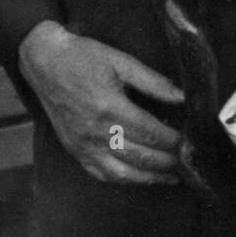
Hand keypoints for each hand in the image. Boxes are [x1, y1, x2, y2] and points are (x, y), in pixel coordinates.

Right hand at [18, 21, 183, 184]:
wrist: (44, 61)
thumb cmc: (82, 57)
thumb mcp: (122, 62)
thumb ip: (154, 82)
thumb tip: (182, 97)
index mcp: (110, 108)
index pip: (151, 133)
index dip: (174, 141)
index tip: (191, 143)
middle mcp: (96, 132)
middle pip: (141, 156)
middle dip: (168, 162)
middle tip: (189, 163)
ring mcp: (83, 145)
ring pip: (123, 172)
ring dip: (149, 177)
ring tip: (171, 176)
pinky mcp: (75, 150)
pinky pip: (101, 174)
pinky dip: (123, 179)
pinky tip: (139, 178)